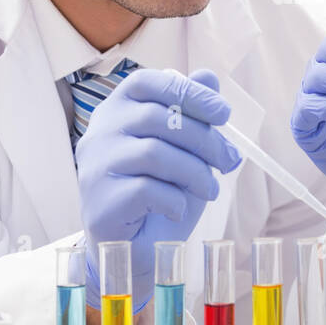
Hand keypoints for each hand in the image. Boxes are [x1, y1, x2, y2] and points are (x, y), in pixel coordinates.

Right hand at [75, 68, 240, 311]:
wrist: (135, 247)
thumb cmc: (161, 191)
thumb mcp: (184, 149)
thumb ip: (192, 114)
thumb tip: (210, 77)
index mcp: (118, 109)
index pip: (148, 82)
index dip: (189, 92)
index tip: (224, 114)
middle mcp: (100, 132)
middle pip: (158, 119)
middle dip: (205, 140)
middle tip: (230, 161)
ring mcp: (95, 166)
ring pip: (154, 153)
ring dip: (195, 172)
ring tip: (211, 189)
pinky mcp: (100, 202)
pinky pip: (146, 189)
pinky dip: (174, 199)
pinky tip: (180, 208)